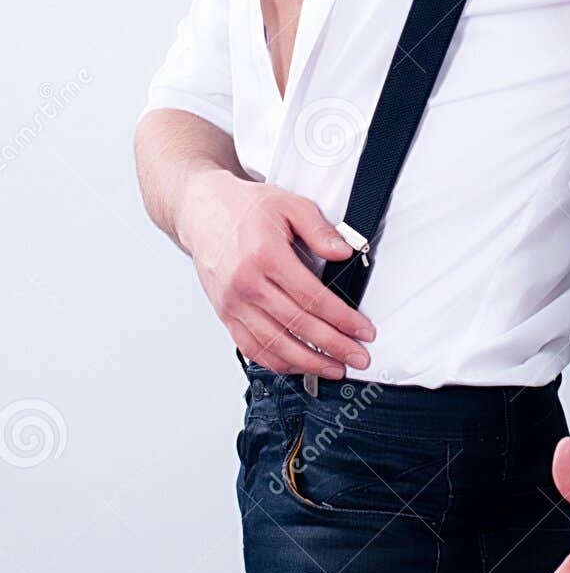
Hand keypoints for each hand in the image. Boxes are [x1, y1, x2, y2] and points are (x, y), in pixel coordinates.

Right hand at [179, 168, 375, 377]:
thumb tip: (343, 252)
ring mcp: (233, 303)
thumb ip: (319, 230)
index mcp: (266, 256)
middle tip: (358, 357)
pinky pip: (252, 347)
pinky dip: (277, 362)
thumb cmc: (244, 209)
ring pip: (275, 344)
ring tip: (334, 367)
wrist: (202, 212)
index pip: (312, 298)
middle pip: (297, 325)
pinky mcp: (225, 314)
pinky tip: (298, 365)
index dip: (343, 320)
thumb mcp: (289, 205)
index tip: (363, 331)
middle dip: (334, 346)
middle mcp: (246, 284)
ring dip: (308, 362)